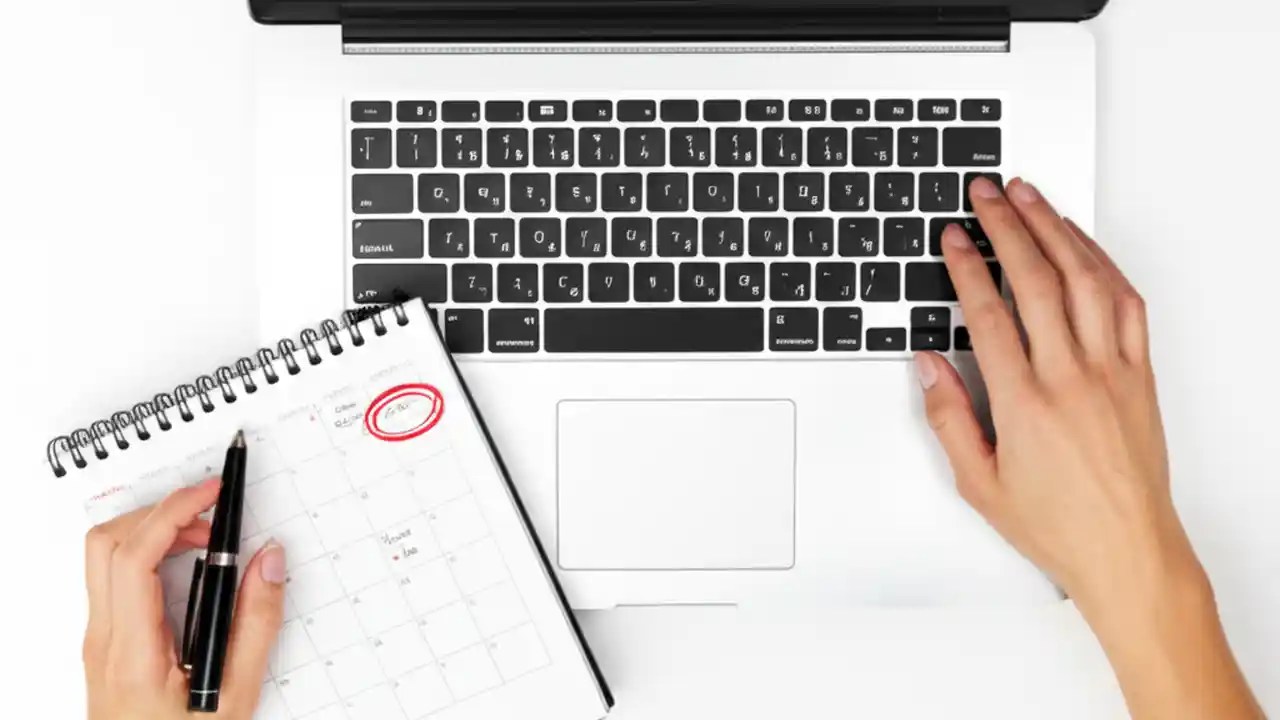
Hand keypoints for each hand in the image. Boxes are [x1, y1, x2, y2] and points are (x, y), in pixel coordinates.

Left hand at [83, 478, 286, 718]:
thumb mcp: (233, 695)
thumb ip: (255, 624)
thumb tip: (268, 562)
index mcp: (131, 651)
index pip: (134, 556)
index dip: (174, 510)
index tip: (213, 492)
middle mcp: (105, 640)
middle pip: (107, 543)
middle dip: (161, 511)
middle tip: (211, 512)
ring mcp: (100, 642)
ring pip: (104, 557)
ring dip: (152, 532)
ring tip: (205, 540)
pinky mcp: (106, 645)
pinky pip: (113, 579)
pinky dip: (147, 555)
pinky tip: (187, 569)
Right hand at [916, 176, 1196, 607]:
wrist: (1128, 550)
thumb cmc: (1057, 523)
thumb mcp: (978, 482)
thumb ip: (948, 418)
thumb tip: (928, 365)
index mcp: (1025, 404)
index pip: (990, 315)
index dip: (967, 267)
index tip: (952, 237)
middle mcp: (1072, 378)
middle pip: (1037, 281)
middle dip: (1006, 227)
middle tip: (986, 193)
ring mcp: (1112, 371)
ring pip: (1085, 280)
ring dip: (1055, 230)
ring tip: (1031, 197)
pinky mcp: (1140, 374)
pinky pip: (1125, 303)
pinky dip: (1103, 264)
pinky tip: (1082, 244)